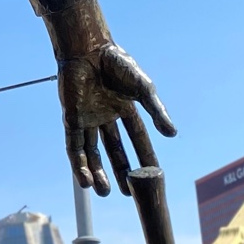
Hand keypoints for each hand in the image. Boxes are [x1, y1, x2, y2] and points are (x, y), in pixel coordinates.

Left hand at [55, 27, 174, 197]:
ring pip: (92, 153)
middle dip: (121, 170)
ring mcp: (87, 119)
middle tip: (129, 193)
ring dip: (98, 174)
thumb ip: (156, 111)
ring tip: (104, 193)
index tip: (153, 176)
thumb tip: (172, 134)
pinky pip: (74, 148)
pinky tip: (85, 183)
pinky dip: (79, 166)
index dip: (144, 156)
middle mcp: (105, 116)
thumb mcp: (143, 88)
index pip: (137, 137)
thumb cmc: (117, 63)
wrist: (88, 49)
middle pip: (114, 150)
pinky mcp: (71, 120)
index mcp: (124, 107)